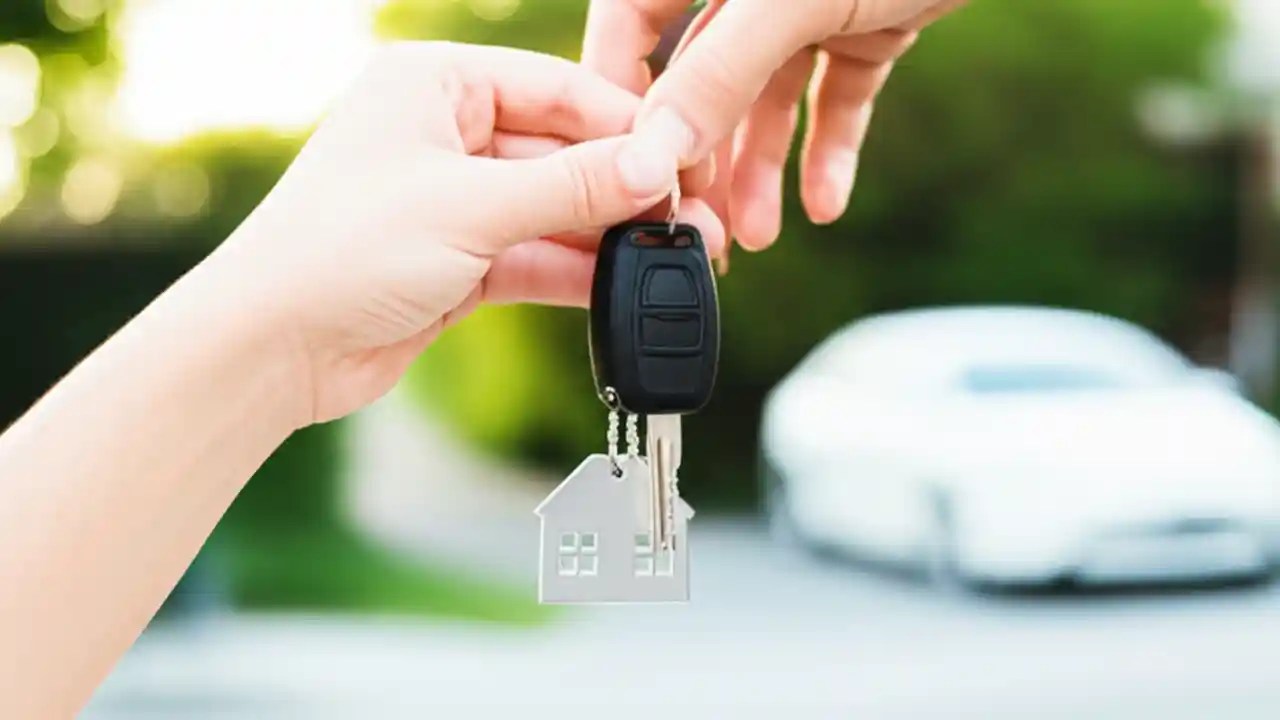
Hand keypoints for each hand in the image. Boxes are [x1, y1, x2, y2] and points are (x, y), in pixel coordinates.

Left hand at [219, 42, 723, 423]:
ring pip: (552, 209)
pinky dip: (574, 271)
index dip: (627, 127)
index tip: (685, 160)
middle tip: (690, 219)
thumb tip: (655, 168)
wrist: (270, 351)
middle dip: (625, 190)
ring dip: (607, 236)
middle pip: (562, 151)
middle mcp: (442, 133)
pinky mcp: (456, 259)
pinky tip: (621, 287)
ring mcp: (451, 199)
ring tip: (673, 258)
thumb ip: (571, 188)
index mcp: (432, 83)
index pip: (557, 89)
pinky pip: (532, 255)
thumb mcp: (470, 208)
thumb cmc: (336, 253)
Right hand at [583, 0, 964, 250]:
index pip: (628, 22)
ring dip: (760, 169)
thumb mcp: (792, 0)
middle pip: (698, 76)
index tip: (622, 170)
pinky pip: (833, 96)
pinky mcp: (865, 27)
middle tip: (696, 228)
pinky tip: (824, 206)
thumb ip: (719, 71)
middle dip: (700, 158)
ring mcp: (807, 3)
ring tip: (756, 237)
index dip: (619, 96)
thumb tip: (655, 153)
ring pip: (764, 97)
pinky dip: (829, 149)